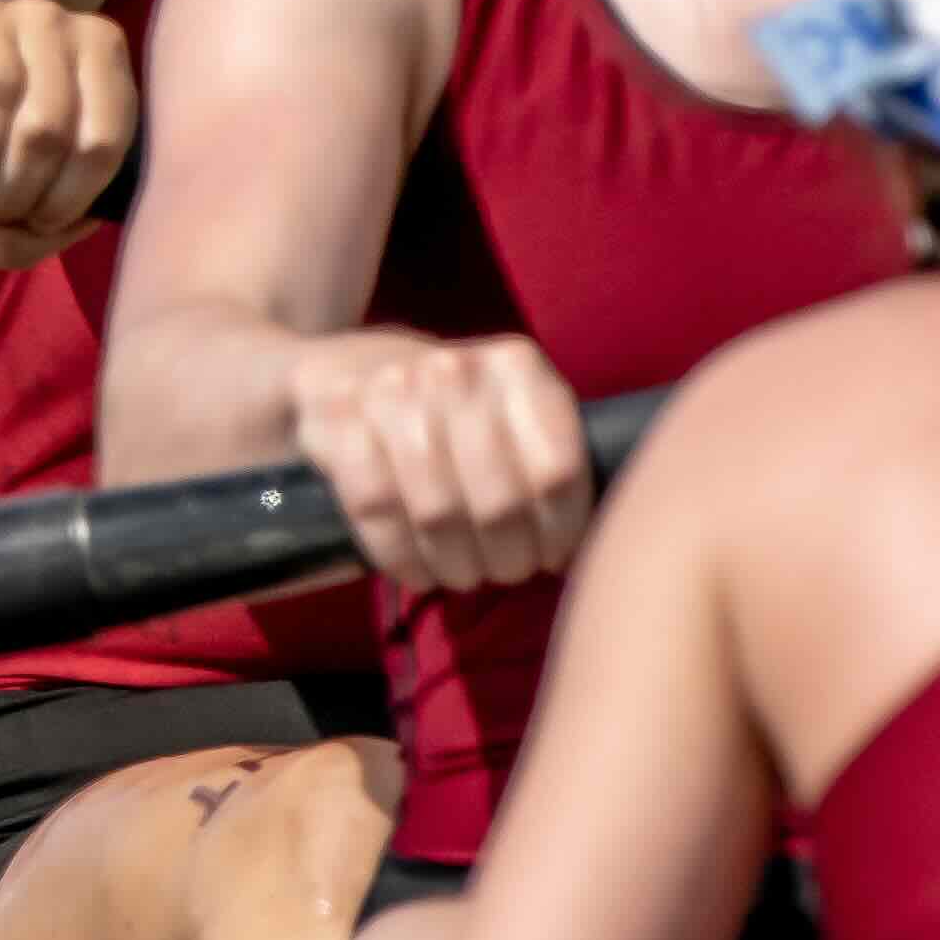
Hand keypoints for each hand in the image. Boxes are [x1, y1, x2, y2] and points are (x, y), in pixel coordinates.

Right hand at [283, 328, 599, 597]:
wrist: (342, 372)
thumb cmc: (451, 411)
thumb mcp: (512, 411)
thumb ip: (550, 459)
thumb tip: (603, 541)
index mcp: (516, 365)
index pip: (558, 472)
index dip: (561, 532)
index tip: (554, 555)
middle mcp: (453, 369)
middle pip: (500, 503)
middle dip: (509, 558)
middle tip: (507, 570)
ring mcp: (389, 393)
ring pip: (439, 514)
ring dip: (458, 565)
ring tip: (466, 574)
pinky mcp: (336, 424)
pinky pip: (377, 515)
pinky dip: (402, 558)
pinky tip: (419, 570)